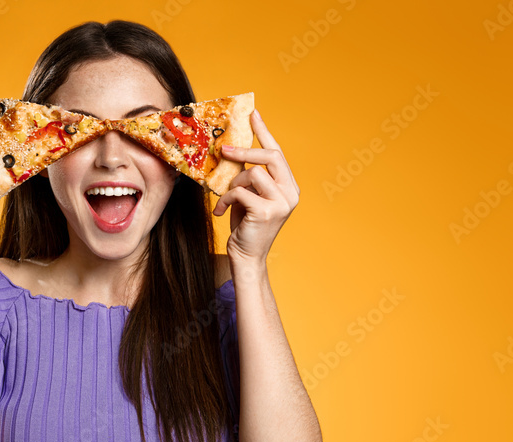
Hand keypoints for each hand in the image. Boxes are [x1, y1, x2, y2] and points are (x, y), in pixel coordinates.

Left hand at [213, 110, 299, 265]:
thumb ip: (249, 177)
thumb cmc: (246, 225)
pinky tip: (221, 212)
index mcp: (289, 186)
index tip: (253, 113)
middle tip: (225, 150)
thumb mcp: (249, 196)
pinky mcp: (267, 212)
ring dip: (233, 184)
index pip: (277, 153)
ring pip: (253, 174)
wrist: (246, 257)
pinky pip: (240, 192)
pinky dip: (226, 200)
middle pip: (272, 156)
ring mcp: (282, 203)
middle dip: (246, 151)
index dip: (264, 132)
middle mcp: (291, 193)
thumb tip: (233, 151)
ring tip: (225, 198)